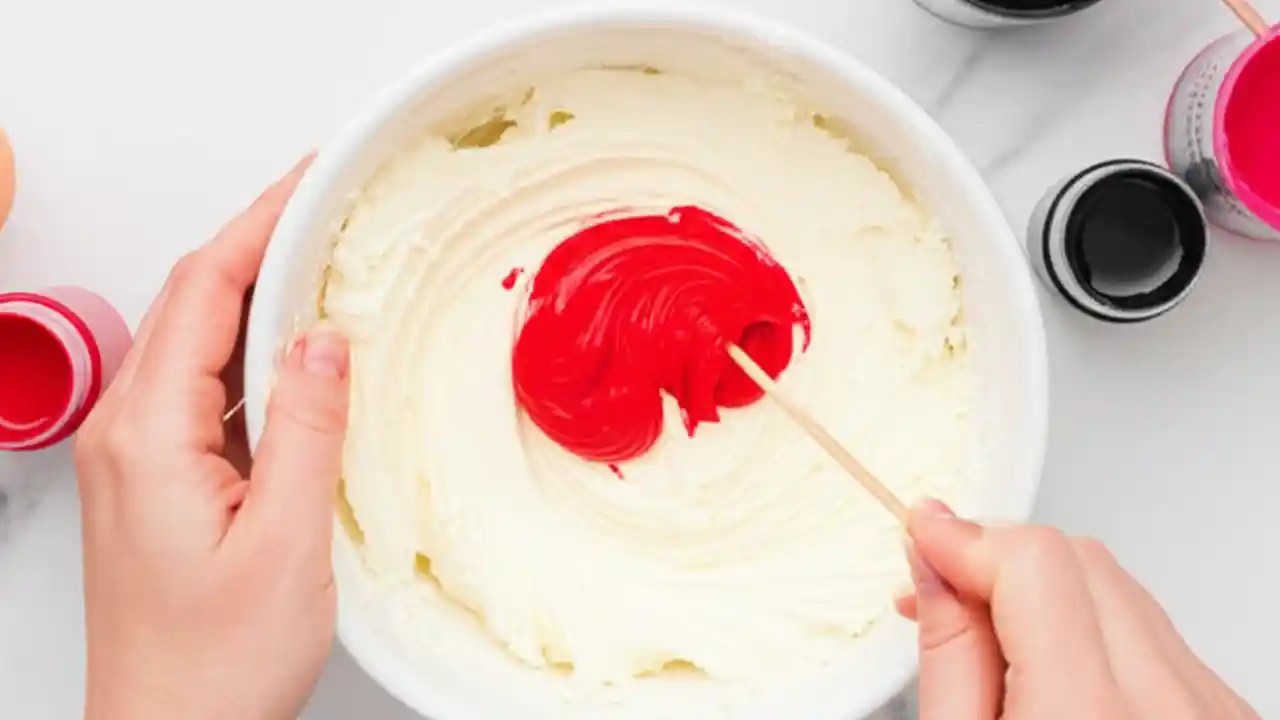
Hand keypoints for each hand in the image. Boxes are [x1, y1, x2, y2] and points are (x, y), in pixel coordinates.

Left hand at [74, 157, 351, 719]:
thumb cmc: (213, 665)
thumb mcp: (283, 544)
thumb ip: (307, 429)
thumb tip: (324, 338)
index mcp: (148, 436)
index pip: (205, 290)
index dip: (261, 223)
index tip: (312, 181)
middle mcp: (128, 433)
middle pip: (193, 302)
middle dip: (260, 243)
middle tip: (330, 208)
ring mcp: (137, 457)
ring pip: (200, 343)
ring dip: (260, 298)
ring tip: (327, 268)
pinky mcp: (159, 480)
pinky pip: (206, 391)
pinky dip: (255, 356)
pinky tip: (301, 358)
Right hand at [897, 501, 1258, 719]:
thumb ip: (949, 658)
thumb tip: (932, 565)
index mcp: (1086, 715)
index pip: (1033, 561)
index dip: (967, 535)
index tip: (924, 531)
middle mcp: (1167, 707)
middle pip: (1080, 560)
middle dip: (1000, 557)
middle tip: (942, 590)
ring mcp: (1210, 710)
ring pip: (1121, 589)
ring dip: (1047, 592)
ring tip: (993, 639)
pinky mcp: (1227, 714)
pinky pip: (1159, 634)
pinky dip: (1098, 631)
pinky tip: (1054, 670)